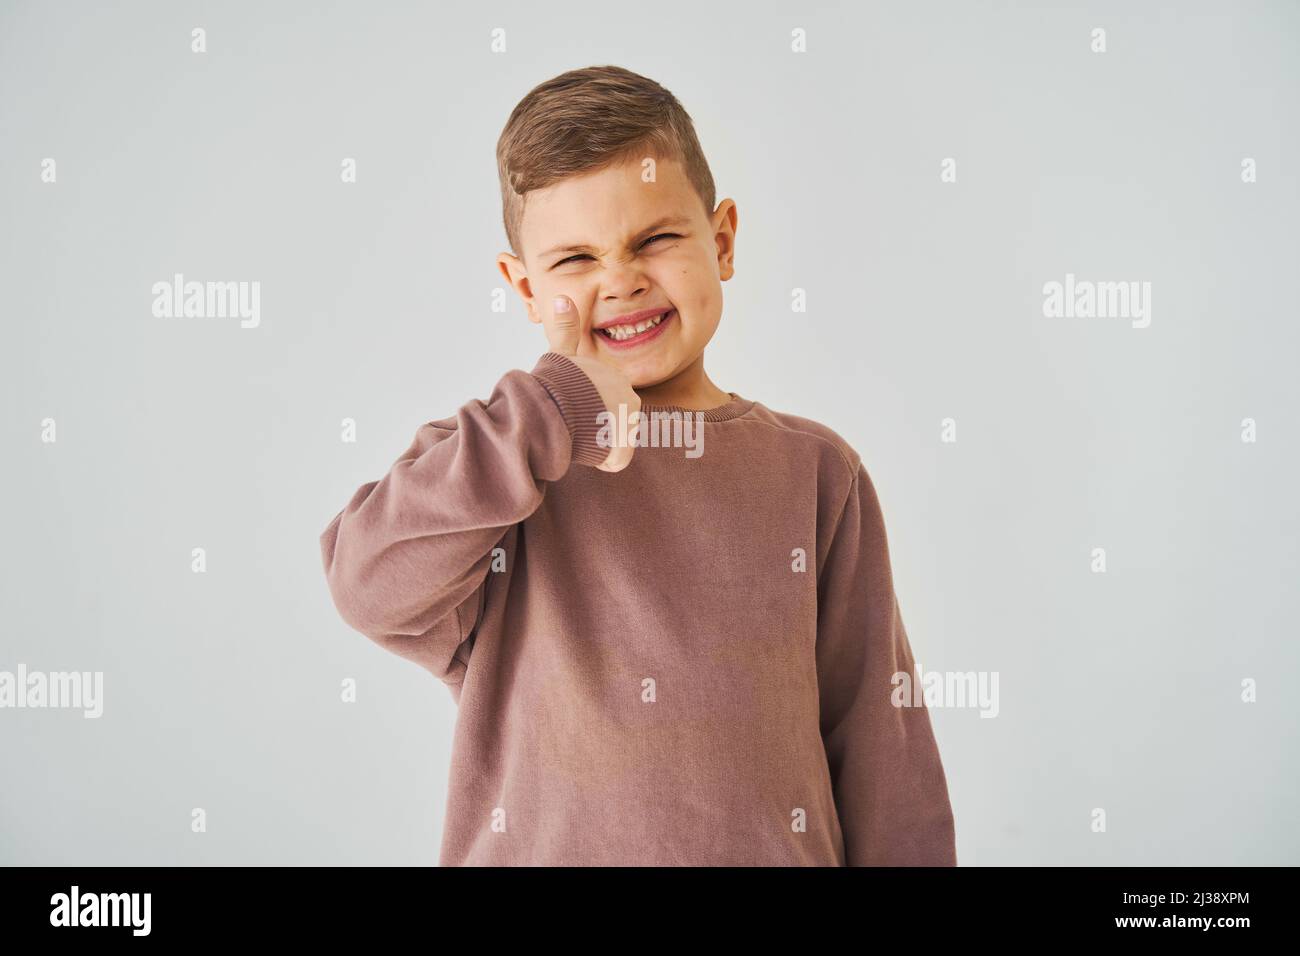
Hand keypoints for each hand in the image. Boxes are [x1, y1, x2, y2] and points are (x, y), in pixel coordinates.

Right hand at [539, 294, 640, 471]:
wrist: (548, 407)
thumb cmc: (550, 382)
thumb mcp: (558, 353)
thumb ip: (565, 328)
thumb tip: (561, 298)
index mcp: (617, 377)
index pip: (609, 402)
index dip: (589, 408)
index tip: (573, 406)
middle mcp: (629, 396)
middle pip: (614, 423)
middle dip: (595, 427)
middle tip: (573, 420)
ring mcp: (629, 422)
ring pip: (615, 441)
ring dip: (598, 443)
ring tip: (577, 431)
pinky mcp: (623, 446)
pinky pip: (616, 460)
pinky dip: (601, 460)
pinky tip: (585, 448)